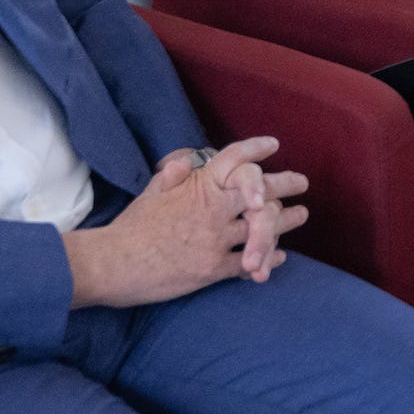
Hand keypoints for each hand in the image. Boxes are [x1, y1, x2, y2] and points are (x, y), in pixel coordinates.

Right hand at [62, 138, 308, 306]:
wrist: (112, 263)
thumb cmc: (131, 227)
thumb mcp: (151, 191)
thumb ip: (173, 175)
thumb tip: (185, 161)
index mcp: (197, 186)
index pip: (233, 159)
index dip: (256, 149)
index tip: (273, 145)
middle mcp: (212, 209)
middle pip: (260, 192)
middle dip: (285, 184)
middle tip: (301, 183)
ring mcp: (214, 239)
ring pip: (263, 228)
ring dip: (286, 221)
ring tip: (300, 215)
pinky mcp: (211, 269)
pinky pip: (250, 261)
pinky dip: (271, 258)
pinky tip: (281, 257)